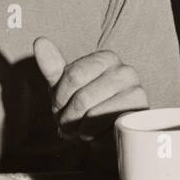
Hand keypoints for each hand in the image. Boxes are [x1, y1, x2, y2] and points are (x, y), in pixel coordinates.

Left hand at [33, 36, 147, 140]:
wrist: (107, 134)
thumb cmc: (84, 107)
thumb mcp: (64, 87)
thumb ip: (52, 65)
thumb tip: (40, 41)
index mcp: (107, 58)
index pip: (73, 76)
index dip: (60, 98)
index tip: (60, 107)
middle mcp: (125, 72)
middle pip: (82, 98)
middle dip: (69, 117)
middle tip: (69, 125)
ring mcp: (136, 94)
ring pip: (94, 114)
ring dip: (80, 130)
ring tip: (81, 132)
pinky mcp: (140, 118)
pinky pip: (107, 129)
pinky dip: (97, 138)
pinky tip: (97, 137)